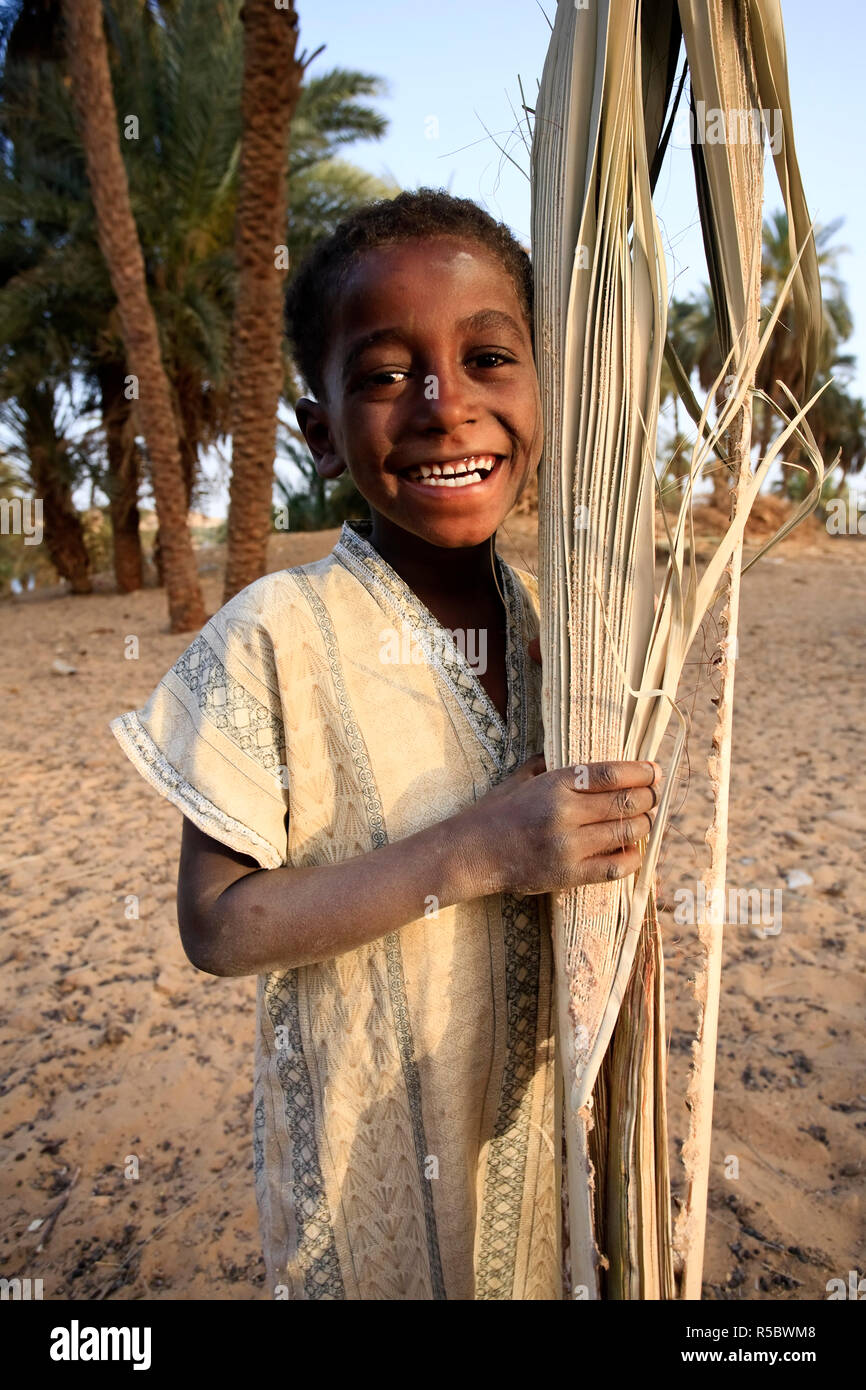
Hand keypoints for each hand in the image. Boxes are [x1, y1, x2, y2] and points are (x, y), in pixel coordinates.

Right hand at [462, 752, 661, 895]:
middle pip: (626, 802)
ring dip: (644, 825)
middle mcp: (565, 813)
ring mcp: (568, 846)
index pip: (611, 774)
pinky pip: (615, 867)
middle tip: (655, 796)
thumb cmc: (497, 812)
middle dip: (649, 798)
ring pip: (626, 832)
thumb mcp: (522, 777)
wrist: (472, 852)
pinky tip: (632, 850)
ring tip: (645, 820)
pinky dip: (632, 858)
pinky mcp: (569, 874)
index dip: (640, 772)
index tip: (655, 771)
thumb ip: (550, 763)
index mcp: (554, 784)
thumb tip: (583, 753)